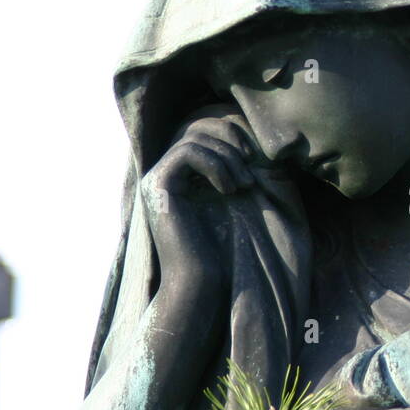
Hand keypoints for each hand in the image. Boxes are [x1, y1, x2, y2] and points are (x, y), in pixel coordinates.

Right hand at [140, 104, 304, 294]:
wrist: (200, 281)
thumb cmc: (220, 249)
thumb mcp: (230, 201)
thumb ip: (231, 171)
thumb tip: (253, 142)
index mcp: (176, 175)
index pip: (201, 132)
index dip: (230, 135)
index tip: (255, 156)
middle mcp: (161, 173)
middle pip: (196, 129)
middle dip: (231, 142)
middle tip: (253, 167)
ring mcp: (155, 178)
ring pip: (193, 139)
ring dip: (228, 157)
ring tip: (245, 184)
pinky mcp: (158, 185)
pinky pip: (188, 153)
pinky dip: (216, 165)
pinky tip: (230, 190)